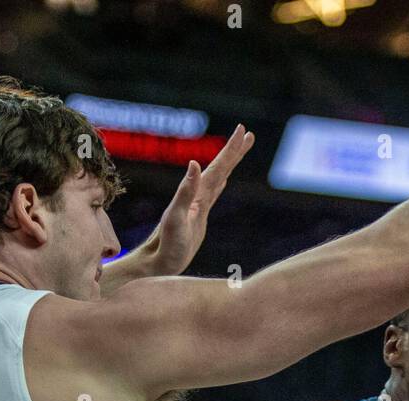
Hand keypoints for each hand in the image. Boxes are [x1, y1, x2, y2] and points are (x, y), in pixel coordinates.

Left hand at [143, 125, 254, 275]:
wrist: (159, 263)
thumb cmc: (167, 244)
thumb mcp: (177, 218)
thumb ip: (185, 192)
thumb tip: (195, 164)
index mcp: (196, 193)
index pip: (218, 167)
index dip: (231, 149)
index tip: (243, 130)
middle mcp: (198, 196)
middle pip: (220, 168)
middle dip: (235, 151)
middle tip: (249, 134)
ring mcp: (199, 206)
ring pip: (219, 178)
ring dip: (230, 164)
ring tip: (240, 150)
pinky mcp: (199, 217)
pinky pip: (214, 194)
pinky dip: (220, 184)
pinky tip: (224, 180)